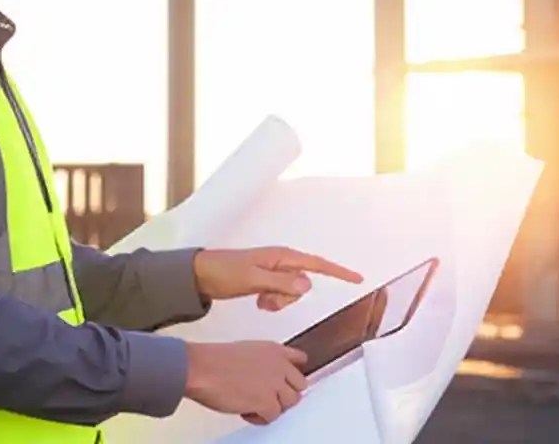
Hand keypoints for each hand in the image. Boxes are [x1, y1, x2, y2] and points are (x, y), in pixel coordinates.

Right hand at [184, 341, 308, 424]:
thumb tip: (267, 376)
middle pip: (300, 385)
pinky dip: (260, 418)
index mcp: (274, 350)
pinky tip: (246, 411)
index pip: (300, 359)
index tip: (288, 380)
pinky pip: (274, 416)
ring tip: (254, 405)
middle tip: (269, 397)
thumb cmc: (215, 360)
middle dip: (286, 393)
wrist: (202, 368)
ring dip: (274, 406)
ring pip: (290, 402)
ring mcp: (275, 384)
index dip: (293, 373)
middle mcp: (279, 365)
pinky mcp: (267, 402)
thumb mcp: (247, 351)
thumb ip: (264, 362)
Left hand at [193, 247, 362, 311]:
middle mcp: (281, 262)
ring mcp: (274, 271)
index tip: (358, 279)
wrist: (200, 275)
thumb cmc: (224, 272)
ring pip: (292, 292)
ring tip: (260, 300)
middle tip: (266, 299)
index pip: (317, 264)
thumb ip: (281, 283)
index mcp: (282, 257)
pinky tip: (258, 300)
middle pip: (303, 284)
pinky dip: (273, 302)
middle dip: (290, 297)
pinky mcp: (266, 280)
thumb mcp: (253, 280)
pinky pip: (281, 295)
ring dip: (279, 302)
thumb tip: (308, 285)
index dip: (338, 272)